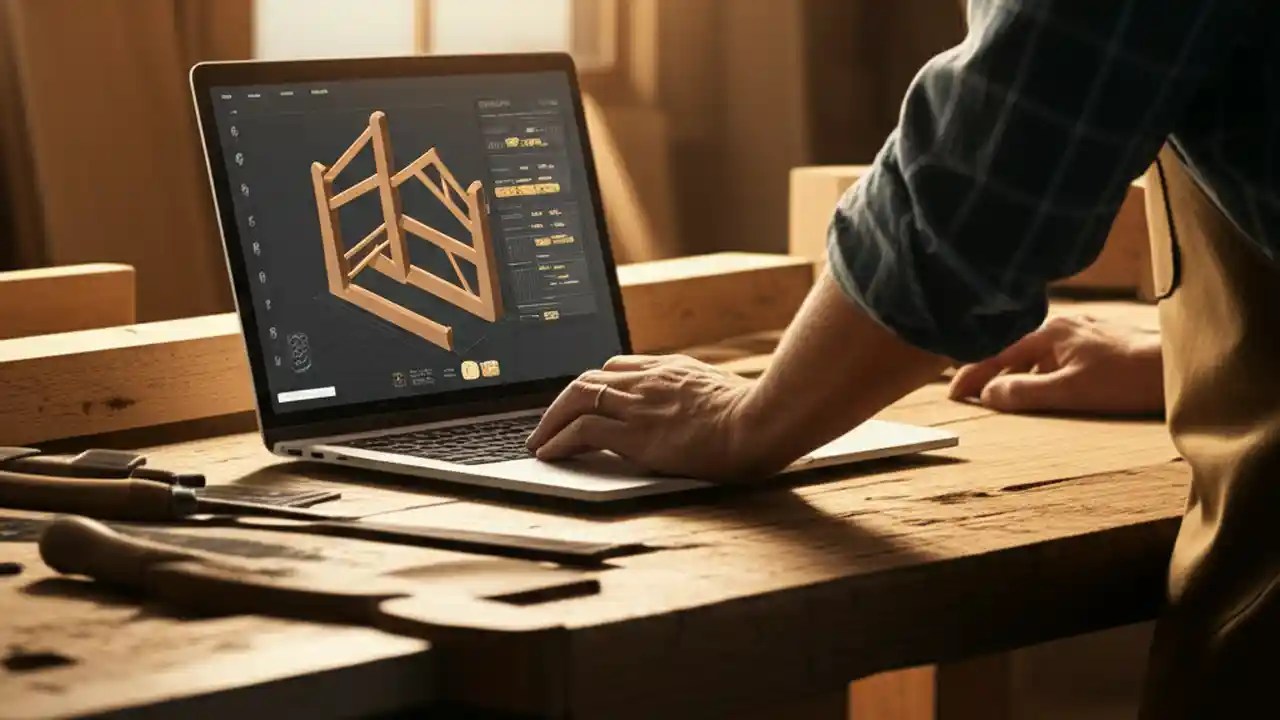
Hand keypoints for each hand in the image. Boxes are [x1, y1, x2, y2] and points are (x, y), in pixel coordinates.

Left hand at [525, 354, 759, 479]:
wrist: (762, 421)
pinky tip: (548, 454)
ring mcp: (640, 404)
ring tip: (538, 442)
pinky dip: (558, 441)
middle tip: (550, 423)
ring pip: (577, 400)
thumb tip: (723, 413)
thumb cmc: (762, 416)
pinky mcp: (635, 434)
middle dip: (564, 401)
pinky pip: (581, 431)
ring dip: (551, 421)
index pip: (621, 366)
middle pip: (591, 379)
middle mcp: (650, 380)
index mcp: (674, 369)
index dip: (598, 384)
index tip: (589, 401)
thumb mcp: (733, 395)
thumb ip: (714, 398)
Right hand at [948, 315, 1163, 414]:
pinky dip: (1036, 373)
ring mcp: (1079, 334)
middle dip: (986, 371)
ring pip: (1032, 354)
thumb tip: (987, 395)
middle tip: (966, 393)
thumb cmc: (1128, 377)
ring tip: (996, 395)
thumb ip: (1025, 392)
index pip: (995, 352)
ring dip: (1012, 373)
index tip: (952, 394)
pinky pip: (1052, 358)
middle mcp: (1060, 326)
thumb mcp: (1070, 391)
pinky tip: (1039, 387)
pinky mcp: (1095, 345)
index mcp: (1048, 332)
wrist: (1179, 366)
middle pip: (1010, 349)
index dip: (970, 374)